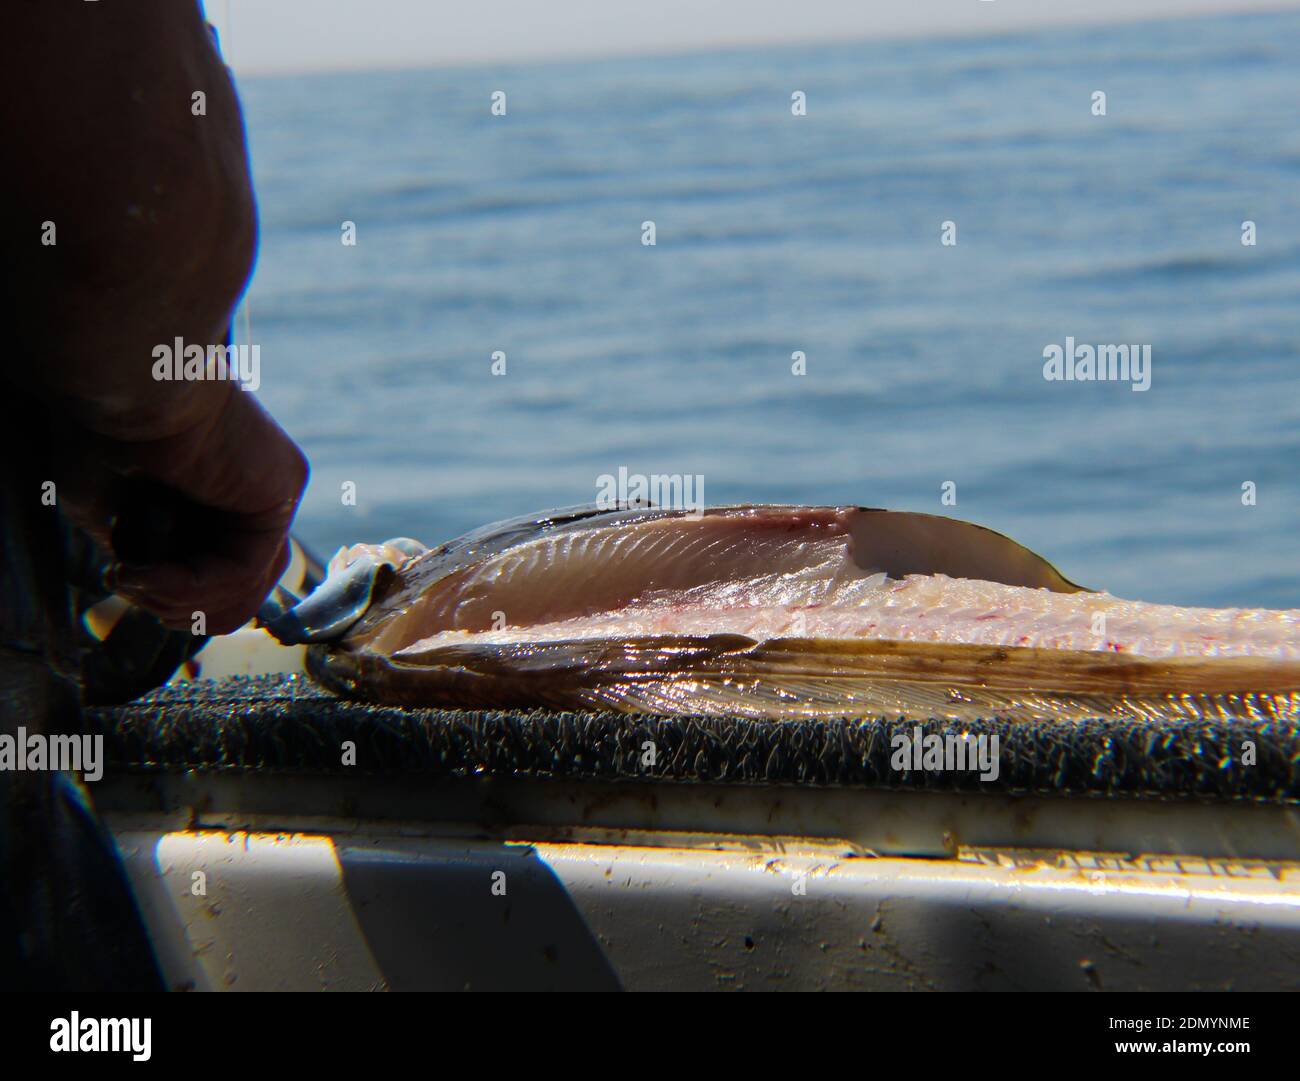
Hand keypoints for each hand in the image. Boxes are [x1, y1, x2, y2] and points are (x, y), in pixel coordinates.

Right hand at [54, 382, 308, 635]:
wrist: (125, 381)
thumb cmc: (104, 426)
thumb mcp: (107, 505)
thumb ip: (139, 551)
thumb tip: (151, 589)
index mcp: (213, 491)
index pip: (219, 574)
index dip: (172, 599)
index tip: (122, 579)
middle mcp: (250, 491)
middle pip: (238, 590)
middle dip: (176, 608)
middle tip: (129, 585)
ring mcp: (272, 491)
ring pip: (246, 589)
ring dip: (180, 603)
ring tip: (135, 581)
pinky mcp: (282, 491)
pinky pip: (245, 571)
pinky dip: (190, 586)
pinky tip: (146, 575)